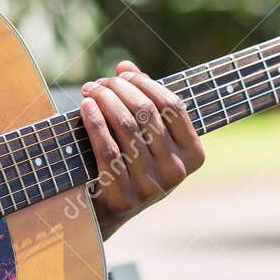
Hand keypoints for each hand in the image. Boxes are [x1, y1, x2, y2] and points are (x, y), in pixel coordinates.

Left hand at [79, 60, 204, 236]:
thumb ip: (141, 100)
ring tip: (90, 90)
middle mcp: (177, 172)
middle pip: (147, 112)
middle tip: (99, 83)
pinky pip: (107, 148)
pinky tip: (85, 106)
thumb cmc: (129, 163)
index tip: (123, 74)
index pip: (173, 106)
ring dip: (104, 100)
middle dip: (119, 89)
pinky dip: (94, 121)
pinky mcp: (124, 197)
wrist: (108, 212)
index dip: (145, 83)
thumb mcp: (146, 135)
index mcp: (194, 155)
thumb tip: (126, 67)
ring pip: (126, 126)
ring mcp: (152, 187)